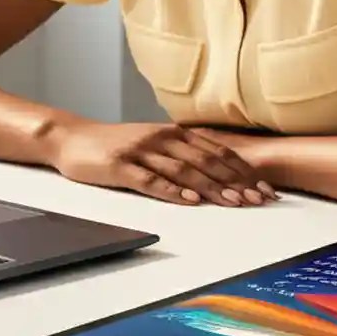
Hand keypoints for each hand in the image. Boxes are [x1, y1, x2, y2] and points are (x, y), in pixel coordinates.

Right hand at [50, 121, 278, 206]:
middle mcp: (161, 138)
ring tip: (234, 202)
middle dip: (236, 182)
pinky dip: (173, 191)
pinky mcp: (121, 167)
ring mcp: (141, 151)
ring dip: (212, 188)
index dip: (243, 170)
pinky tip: (190, 201)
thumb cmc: (115, 144)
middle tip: (259, 199)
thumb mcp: (152, 142)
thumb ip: (181, 152)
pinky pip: (151, 180)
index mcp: (173, 132)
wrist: (71, 138)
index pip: (217, 151)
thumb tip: (218, 169)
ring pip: (184, 171)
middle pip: (206, 161)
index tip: (265, 187)